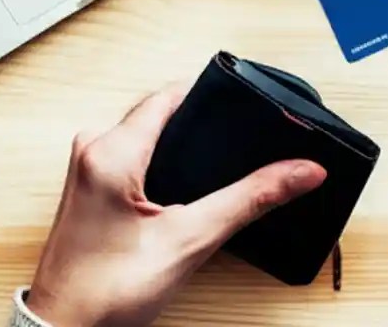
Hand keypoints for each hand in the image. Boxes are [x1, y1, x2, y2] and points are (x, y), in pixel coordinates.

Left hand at [26, 84, 326, 326]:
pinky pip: (133, 154)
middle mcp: (92, 148)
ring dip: (181, 147)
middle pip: (162, 112)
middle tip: (238, 147)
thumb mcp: (191, 240)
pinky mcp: (89, 186)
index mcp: (111, 151)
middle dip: (201, 127)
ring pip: (149, 133)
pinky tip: (183, 191)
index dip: (213, 99)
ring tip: (213, 172)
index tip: (246, 110)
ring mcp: (86, 167)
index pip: (173, 95)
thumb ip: (250, 199)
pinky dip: (163, 164)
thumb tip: (301, 171)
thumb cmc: (105, 292)